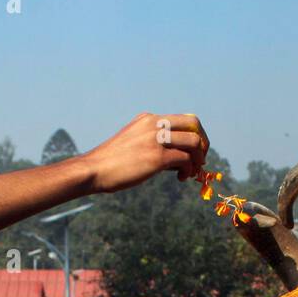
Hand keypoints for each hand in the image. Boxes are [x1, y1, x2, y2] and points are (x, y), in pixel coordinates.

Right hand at [84, 112, 208, 192]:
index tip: (194, 152)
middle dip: (203, 143)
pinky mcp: (156, 157)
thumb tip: (177, 159)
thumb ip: (154, 143)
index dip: (195, 135)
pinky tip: (180, 177)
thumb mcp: (134, 143)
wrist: (94, 170)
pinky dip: (189, 170)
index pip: (184, 119)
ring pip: (194, 141)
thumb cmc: (113, 162)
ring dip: (198, 159)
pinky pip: (185, 159)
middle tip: (199, 160)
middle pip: (194, 123)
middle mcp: (154, 124)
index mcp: (149, 119)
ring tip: (190, 172)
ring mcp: (156, 139)